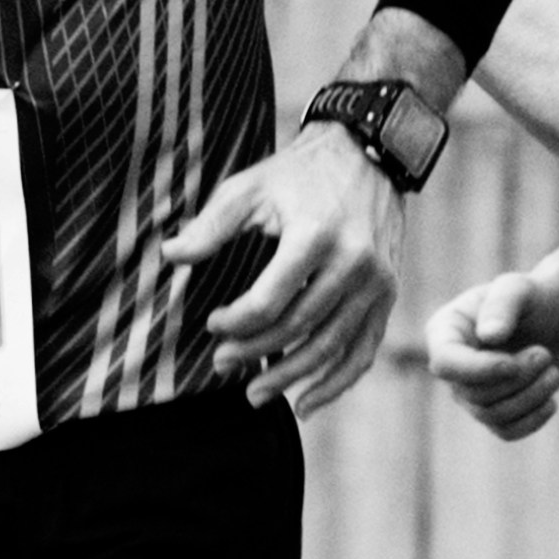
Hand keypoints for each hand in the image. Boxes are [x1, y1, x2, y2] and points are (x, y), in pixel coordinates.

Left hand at [170, 122, 404, 416]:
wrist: (368, 155)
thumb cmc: (298, 174)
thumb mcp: (250, 187)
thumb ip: (211, 225)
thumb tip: (170, 255)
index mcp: (315, 236)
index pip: (270, 301)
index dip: (236, 321)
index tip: (212, 324)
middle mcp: (353, 263)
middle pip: (299, 327)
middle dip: (256, 352)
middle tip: (220, 364)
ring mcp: (376, 282)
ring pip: (331, 346)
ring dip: (291, 377)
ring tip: (254, 395)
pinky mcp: (388, 294)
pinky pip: (363, 350)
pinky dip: (336, 382)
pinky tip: (306, 403)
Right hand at [422, 255, 558, 440]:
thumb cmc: (538, 295)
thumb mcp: (520, 288)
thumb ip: (503, 305)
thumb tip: (487, 336)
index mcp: (446, 331)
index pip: (445, 363)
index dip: (478, 370)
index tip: (513, 363)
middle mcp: (454, 364)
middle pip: (472, 393)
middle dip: (515, 379)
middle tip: (545, 353)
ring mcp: (473, 390)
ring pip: (491, 415)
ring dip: (529, 397)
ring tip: (554, 371)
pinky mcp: (497, 408)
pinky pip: (506, 430)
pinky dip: (531, 421)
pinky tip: (551, 400)